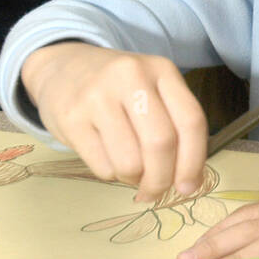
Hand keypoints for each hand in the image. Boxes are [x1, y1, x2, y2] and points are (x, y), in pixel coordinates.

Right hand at [21, 41, 208, 201]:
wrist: (64, 68)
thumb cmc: (118, 89)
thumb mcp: (153, 89)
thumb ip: (175, 126)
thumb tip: (188, 182)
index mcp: (161, 70)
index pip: (191, 121)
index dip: (194, 162)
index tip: (188, 187)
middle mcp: (131, 76)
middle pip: (161, 143)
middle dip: (162, 179)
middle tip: (155, 190)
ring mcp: (98, 95)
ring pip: (130, 162)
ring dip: (134, 179)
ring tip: (130, 171)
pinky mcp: (71, 117)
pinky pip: (103, 167)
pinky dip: (111, 175)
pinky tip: (108, 158)